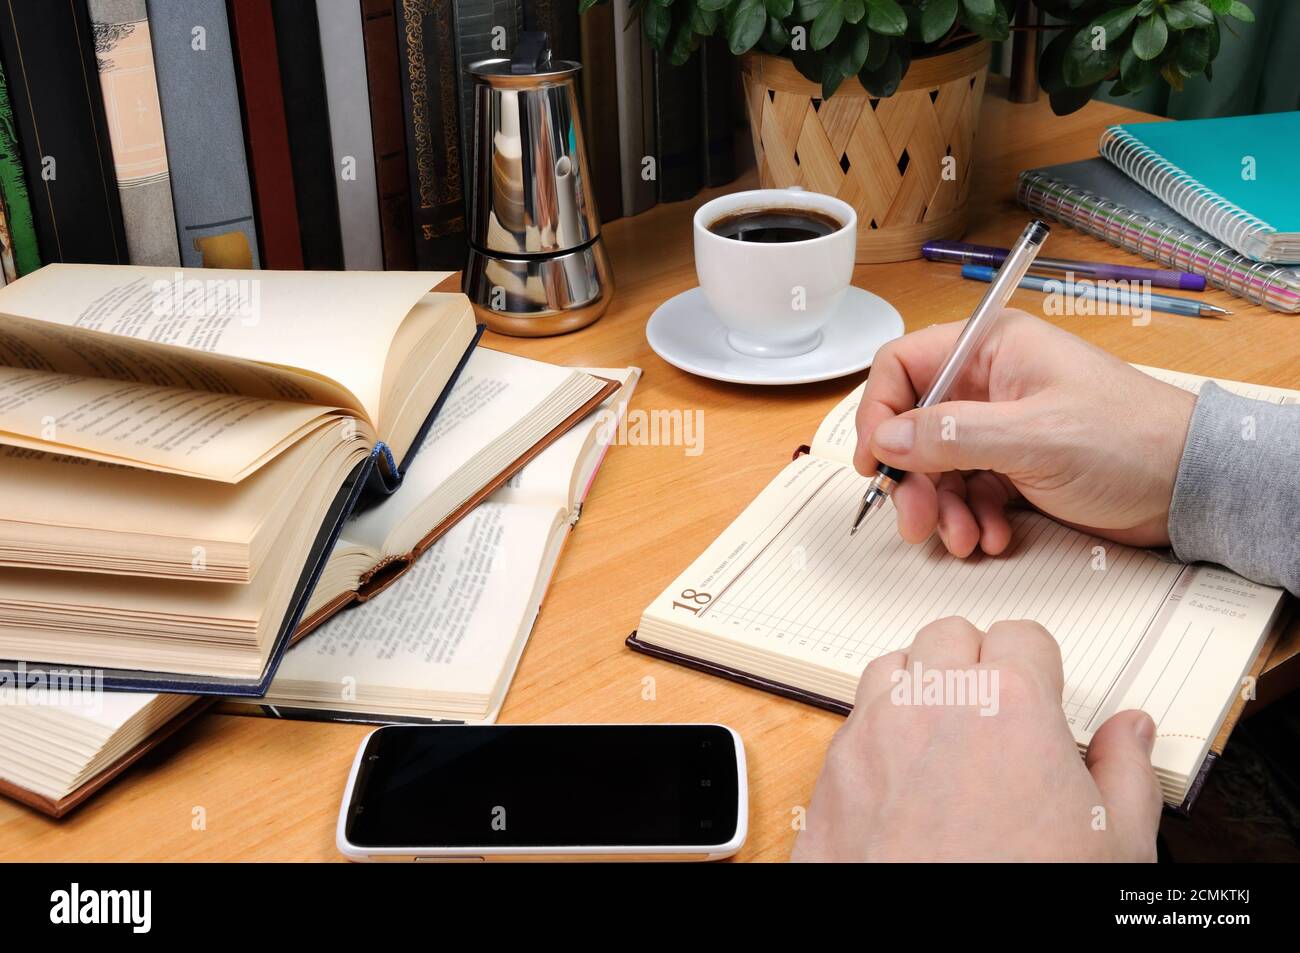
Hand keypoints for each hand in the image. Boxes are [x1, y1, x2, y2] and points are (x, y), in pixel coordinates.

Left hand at [791, 617, 1162, 861]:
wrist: (937, 945)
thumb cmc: (1019, 894)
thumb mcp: (1114, 845)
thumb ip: (1126, 772)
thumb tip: (1129, 733)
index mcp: (1010, 703)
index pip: (1022, 634)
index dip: (1038, 665)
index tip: (1043, 695)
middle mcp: (933, 703)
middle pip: (949, 636)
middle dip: (975, 663)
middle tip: (998, 714)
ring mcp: (873, 732)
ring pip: (893, 668)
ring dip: (918, 687)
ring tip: (948, 738)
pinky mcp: (832, 770)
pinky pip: (853, 721)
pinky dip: (878, 734)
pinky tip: (905, 779)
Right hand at [854, 310, 1195, 555]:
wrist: (1190, 487)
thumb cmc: (1131, 440)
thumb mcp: (1031, 437)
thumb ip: (951, 436)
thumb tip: (886, 440)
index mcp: (991, 348)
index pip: (903, 366)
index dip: (879, 412)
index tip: (875, 461)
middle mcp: (991, 382)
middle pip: (914, 424)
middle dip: (912, 478)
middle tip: (913, 518)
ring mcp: (1002, 426)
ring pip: (937, 465)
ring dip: (941, 507)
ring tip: (961, 538)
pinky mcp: (1015, 464)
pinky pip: (968, 490)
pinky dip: (970, 517)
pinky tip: (990, 536)